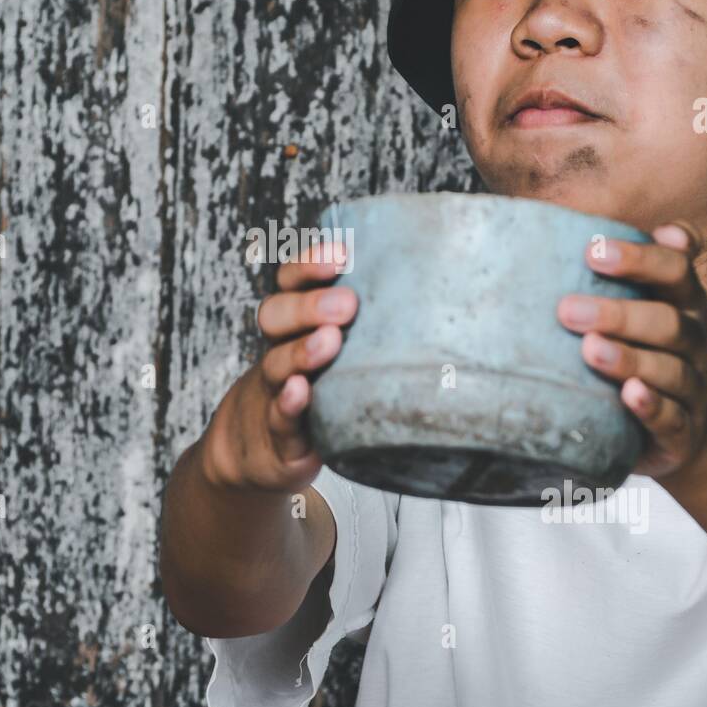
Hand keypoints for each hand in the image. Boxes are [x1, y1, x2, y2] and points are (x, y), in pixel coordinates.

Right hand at [201, 241, 357, 492]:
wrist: (257, 453)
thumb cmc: (317, 394)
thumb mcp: (341, 357)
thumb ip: (374, 328)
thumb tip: (449, 294)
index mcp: (294, 326)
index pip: (290, 283)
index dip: (309, 265)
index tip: (342, 253)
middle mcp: (279, 352)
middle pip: (275, 316)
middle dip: (309, 305)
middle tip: (347, 304)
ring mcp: (274, 394)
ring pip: (277, 366)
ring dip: (301, 351)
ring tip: (330, 341)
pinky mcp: (279, 438)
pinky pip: (279, 418)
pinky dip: (288, 404)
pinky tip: (299, 392)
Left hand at [555, 222, 706, 479]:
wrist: (688, 430)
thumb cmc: (646, 354)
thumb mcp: (641, 308)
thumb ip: (617, 273)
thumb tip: (555, 223)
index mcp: (683, 303)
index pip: (675, 270)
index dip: (640, 258)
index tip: (593, 251)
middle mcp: (694, 341)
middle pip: (668, 321)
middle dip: (618, 313)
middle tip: (566, 309)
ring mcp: (693, 388)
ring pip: (670, 371)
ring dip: (629, 359)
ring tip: (589, 350)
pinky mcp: (684, 432)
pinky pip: (673, 418)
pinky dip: (652, 407)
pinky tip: (629, 396)